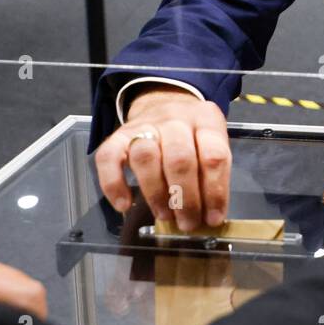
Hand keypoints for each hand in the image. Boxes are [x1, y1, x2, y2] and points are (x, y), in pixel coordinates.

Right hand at [94, 87, 230, 231]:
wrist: (163, 100)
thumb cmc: (193, 134)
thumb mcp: (212, 142)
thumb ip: (212, 174)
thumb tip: (209, 217)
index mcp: (206, 120)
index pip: (214, 155)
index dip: (215, 191)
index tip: (213, 218)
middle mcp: (175, 119)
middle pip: (180, 158)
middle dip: (185, 199)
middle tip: (187, 224)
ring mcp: (145, 125)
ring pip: (146, 157)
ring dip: (156, 194)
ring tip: (164, 216)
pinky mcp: (118, 135)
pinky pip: (108, 158)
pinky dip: (113, 185)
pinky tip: (124, 205)